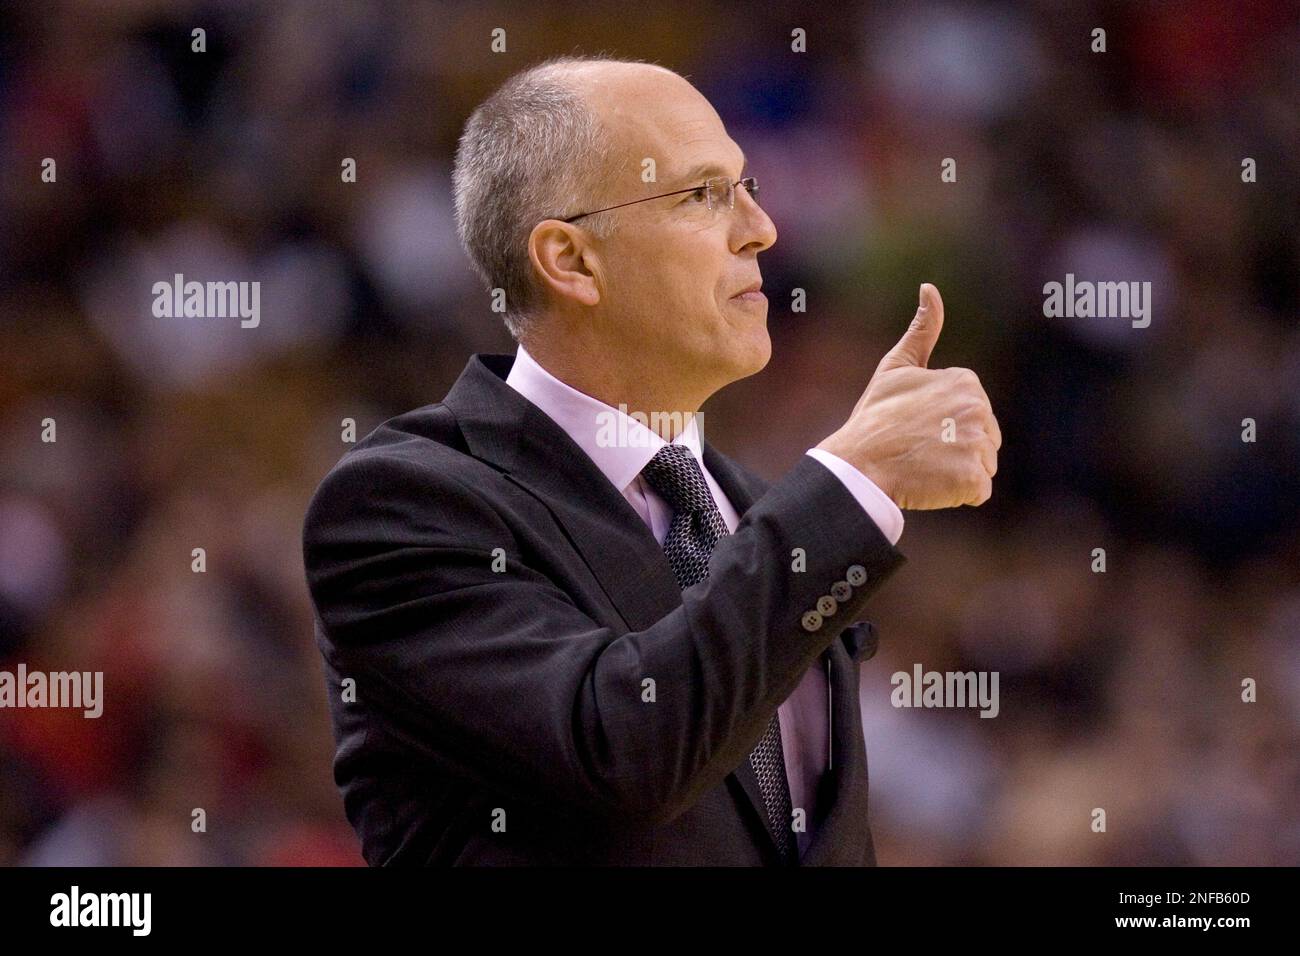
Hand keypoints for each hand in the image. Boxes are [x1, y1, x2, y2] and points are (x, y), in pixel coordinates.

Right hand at [816, 283, 1000, 508]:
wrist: (858, 463)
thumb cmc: (874, 417)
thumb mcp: (896, 367)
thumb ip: (922, 329)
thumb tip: (929, 287)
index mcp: (966, 382)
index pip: (973, 414)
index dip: (945, 425)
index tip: (915, 427)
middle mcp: (978, 410)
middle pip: (984, 439)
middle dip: (956, 448)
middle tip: (918, 448)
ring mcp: (977, 445)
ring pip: (983, 465)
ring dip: (957, 472)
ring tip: (924, 466)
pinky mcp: (974, 479)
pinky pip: (978, 492)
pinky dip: (957, 493)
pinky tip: (931, 483)